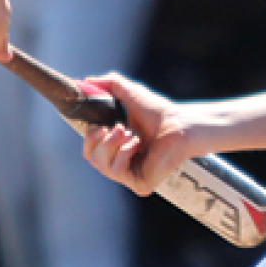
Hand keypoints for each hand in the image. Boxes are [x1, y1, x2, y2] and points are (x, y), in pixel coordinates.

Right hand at [79, 73, 204, 196]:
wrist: (179, 124)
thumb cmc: (158, 110)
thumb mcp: (128, 92)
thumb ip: (107, 84)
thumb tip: (85, 81)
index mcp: (116, 146)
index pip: (89, 148)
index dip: (89, 136)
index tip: (99, 124)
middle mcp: (121, 162)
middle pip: (90, 158)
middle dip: (97, 140)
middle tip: (118, 127)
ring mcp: (130, 175)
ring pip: (101, 165)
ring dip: (111, 144)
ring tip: (130, 133)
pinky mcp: (139, 184)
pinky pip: (116, 171)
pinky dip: (124, 153)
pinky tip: (138, 144)